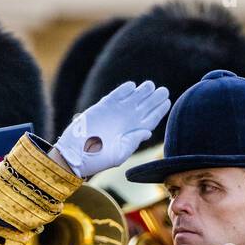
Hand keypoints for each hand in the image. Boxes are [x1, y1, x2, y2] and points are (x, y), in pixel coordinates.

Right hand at [53, 81, 171, 178]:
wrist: (78, 153)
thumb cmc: (100, 159)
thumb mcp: (120, 154)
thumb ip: (133, 142)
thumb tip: (147, 132)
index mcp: (134, 133)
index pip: (150, 119)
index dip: (159, 110)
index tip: (167, 102)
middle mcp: (126, 122)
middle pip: (144, 107)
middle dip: (154, 98)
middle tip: (163, 90)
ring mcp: (115, 113)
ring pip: (132, 99)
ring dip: (141, 92)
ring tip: (150, 85)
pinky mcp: (102, 107)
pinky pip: (115, 96)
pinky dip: (123, 91)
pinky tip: (132, 86)